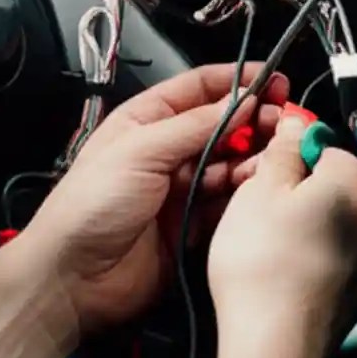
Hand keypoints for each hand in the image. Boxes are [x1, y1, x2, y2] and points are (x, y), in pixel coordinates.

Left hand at [24, 64, 288, 331]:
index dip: (237, 81)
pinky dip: (245, 191)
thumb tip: (238, 102)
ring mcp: (180, 187)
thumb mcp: (140, 151)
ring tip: (272, 154)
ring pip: (230, 161)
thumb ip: (193, 127)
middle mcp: (165, 150)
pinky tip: (257, 184)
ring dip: (253, 155)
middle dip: (254, 119)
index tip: (273, 80)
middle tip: (282, 120)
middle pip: (222, 125)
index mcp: (145, 121)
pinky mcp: (192, 222)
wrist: (74, 277)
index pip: (199, 89)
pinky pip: (228, 200)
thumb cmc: (87, 208)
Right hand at [208, 114, 356, 346]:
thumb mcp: (260, 190)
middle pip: (329, 183)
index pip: (326, 145)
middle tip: (253, 207)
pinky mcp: (355, 289)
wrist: (273, 345)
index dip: (289, 154)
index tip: (259, 172)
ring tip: (259, 242)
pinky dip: (304, 254)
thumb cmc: (263, 261)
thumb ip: (283, 151)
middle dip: (292, 189)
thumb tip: (297, 123)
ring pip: (327, 219)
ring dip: (297, 222)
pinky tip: (276, 269)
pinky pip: (328, 253)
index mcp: (355, 183)